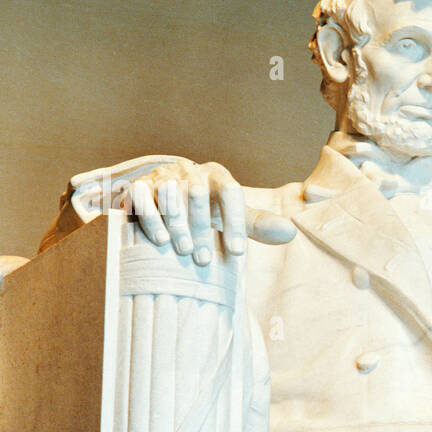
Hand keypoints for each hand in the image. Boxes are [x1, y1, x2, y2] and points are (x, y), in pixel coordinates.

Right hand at [70, 156, 296, 264]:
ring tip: (184, 251)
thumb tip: (291, 232)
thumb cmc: (207, 211)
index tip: (236, 252)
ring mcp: (163, 176)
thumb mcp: (233, 215)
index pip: (230, 193)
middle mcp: (190, 171)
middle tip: (205, 260)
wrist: (166, 197)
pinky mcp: (139, 185)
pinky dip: (151, 218)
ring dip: (178, 224)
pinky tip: (161, 240)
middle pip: (197, 194)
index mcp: (217, 175)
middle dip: (201, 229)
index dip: (234, 222)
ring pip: (170, 194)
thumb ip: (258, 224)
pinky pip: (142, 197)